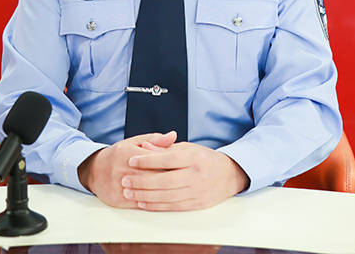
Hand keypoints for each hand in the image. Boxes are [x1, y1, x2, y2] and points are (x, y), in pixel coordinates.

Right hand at [78, 131, 177, 207]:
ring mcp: (118, 186)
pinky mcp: (117, 200)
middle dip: (170, 178)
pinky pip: (139, 203)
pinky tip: (165, 201)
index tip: (185, 165)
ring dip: (163, 192)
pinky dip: (153, 203)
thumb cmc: (119, 155)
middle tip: (186, 180)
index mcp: (126, 152)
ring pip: (146, 191)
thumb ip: (155, 140)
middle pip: (151, 176)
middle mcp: (121, 169)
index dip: (170, 162)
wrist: (94, 170)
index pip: (153, 158)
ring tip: (178, 192)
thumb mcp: (134, 142)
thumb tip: (173, 135)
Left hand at [121, 141, 249, 210]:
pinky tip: (142, 202)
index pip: (168, 159)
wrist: (229, 175)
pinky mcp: (196, 204)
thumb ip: (165, 149)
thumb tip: (144, 147)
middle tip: (125, 179)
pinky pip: (172, 207)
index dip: (148, 161)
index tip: (131, 160)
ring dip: (145, 195)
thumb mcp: (188, 148)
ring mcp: (197, 192)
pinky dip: (156, 206)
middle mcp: (196, 176)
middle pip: (165, 180)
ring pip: (166, 196)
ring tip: (129, 192)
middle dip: (142, 181)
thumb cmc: (205, 159)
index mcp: (195, 158)